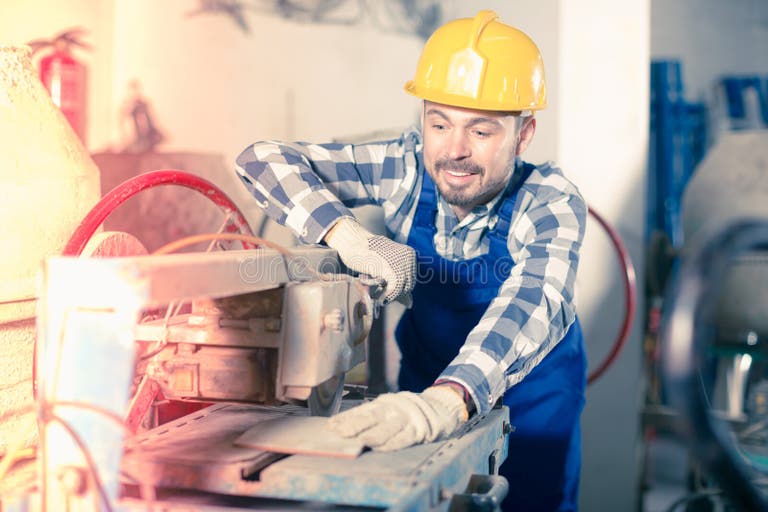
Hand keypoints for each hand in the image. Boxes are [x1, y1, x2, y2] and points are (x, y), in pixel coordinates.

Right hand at [324, 218, 415, 303]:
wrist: (352, 242)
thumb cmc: (365, 254)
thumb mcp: (385, 266)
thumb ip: (397, 281)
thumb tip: (410, 304)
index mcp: (409, 254)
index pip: (411, 279)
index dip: (399, 289)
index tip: (385, 290)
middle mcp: (408, 257)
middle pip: (409, 284)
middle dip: (395, 293)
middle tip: (380, 294)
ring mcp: (400, 261)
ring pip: (402, 287)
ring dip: (390, 296)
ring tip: (378, 296)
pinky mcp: (390, 267)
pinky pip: (395, 288)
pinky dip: (387, 295)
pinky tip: (379, 297)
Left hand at [327, 386, 468, 450]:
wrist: (439, 407)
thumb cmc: (406, 411)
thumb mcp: (387, 408)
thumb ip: (368, 417)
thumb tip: (340, 426)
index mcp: (383, 403)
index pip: (360, 411)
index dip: (345, 418)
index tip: (331, 426)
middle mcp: (393, 409)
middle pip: (371, 417)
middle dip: (355, 425)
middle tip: (341, 432)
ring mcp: (406, 419)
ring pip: (386, 428)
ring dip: (372, 436)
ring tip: (360, 441)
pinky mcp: (418, 430)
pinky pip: (403, 438)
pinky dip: (392, 444)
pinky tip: (381, 448)